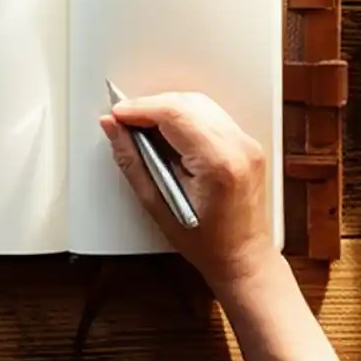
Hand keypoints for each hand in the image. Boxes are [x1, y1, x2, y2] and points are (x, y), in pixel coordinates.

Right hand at [99, 92, 277, 288]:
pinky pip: (211, 116)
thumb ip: (132, 161)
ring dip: (167, 109)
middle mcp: (238, 147)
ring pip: (199, 104)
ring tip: (143, 128)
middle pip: (187, 103)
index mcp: (218, 163)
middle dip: (151, 106)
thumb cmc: (207, 244)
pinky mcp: (247, 144)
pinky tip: (168, 133)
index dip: (140, 108)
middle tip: (125, 121)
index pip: (174, 114)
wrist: (242, 257)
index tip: (118, 114)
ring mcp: (247, 143)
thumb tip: (113, 129)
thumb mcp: (157, 205)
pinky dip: (185, 117)